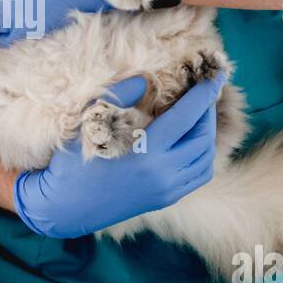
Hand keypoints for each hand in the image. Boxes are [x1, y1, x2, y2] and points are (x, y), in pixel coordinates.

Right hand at [14, 74, 226, 238]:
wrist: (65, 208)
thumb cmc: (73, 164)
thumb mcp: (91, 123)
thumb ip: (120, 96)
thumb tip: (145, 79)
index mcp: (148, 153)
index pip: (187, 116)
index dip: (204, 93)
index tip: (217, 74)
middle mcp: (164, 174)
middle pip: (203, 136)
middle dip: (208, 110)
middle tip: (205, 90)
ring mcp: (168, 191)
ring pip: (206, 158)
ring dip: (208, 133)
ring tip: (200, 113)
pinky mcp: (166, 200)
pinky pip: (198, 175)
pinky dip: (203, 154)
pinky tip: (193, 140)